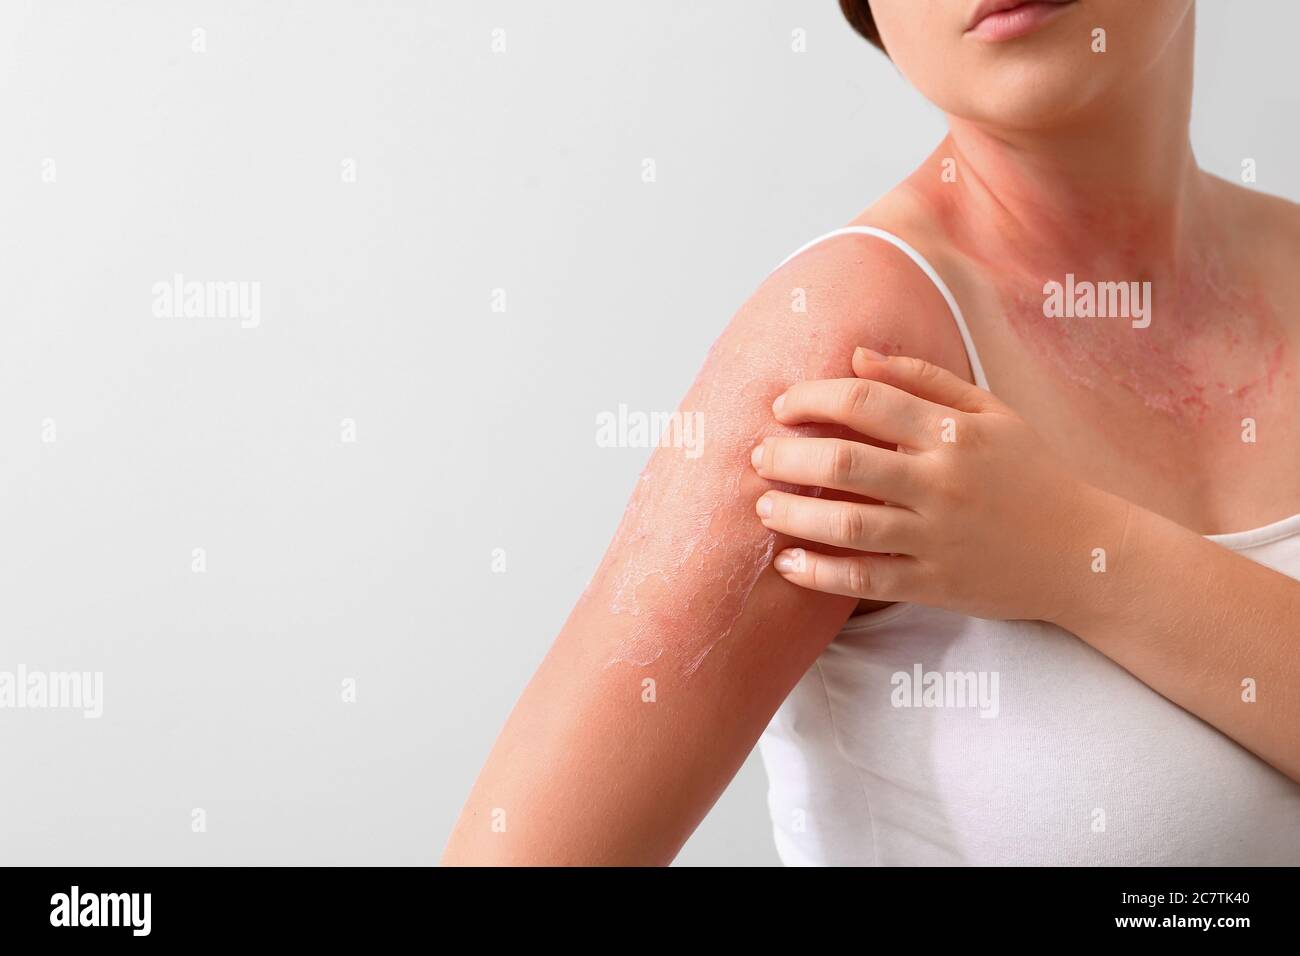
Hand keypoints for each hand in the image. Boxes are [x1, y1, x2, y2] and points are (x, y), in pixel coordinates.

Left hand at [750, 347, 1122, 622]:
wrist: (1085, 553)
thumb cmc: (1032, 474)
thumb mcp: (992, 413)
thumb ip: (923, 379)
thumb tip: (857, 355)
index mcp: (953, 432)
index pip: (866, 400)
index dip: (812, 397)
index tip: (782, 405)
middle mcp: (942, 482)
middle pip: (844, 461)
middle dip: (787, 455)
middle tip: (758, 455)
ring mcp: (937, 537)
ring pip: (846, 524)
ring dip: (793, 513)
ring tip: (763, 505)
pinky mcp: (935, 585)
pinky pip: (864, 579)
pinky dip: (819, 572)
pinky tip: (788, 562)